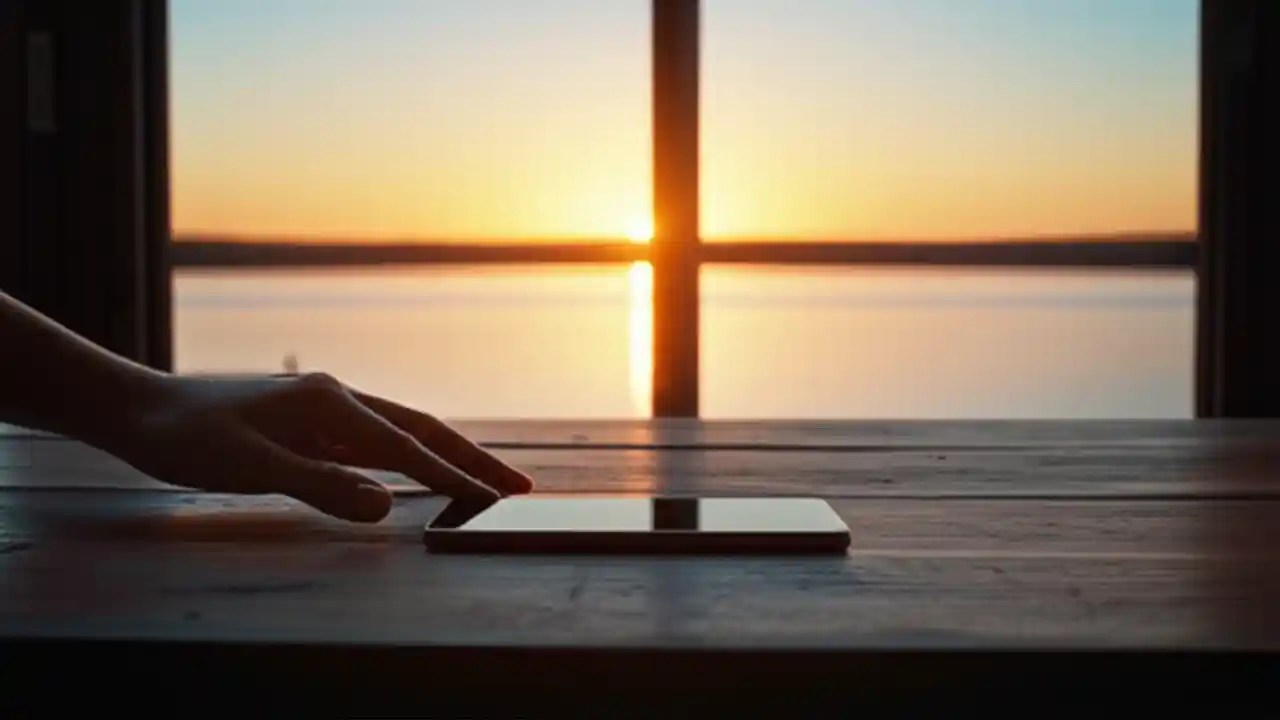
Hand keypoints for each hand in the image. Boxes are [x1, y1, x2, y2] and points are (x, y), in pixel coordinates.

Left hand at [112, 372, 532, 521]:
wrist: (141, 410)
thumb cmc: (188, 438)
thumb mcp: (248, 466)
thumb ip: (320, 486)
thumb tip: (387, 507)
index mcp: (328, 402)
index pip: (405, 446)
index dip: (451, 476)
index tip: (492, 500)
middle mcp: (337, 398)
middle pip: (421, 429)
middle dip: (471, 458)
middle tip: (517, 487)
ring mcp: (327, 409)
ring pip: (403, 433)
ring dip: (446, 458)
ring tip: (486, 483)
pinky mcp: (313, 423)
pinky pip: (376, 443)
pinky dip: (410, 460)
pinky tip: (421, 475)